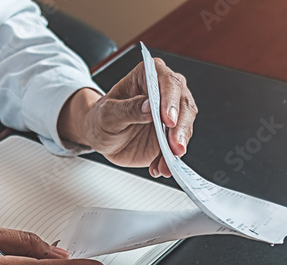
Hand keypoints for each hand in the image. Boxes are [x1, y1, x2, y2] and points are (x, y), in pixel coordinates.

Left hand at [57, 58, 197, 177]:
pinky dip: (170, 160)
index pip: (167, 82)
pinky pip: (178, 147)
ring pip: (185, 126)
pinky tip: (159, 167)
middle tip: (174, 147)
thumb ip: (127, 109)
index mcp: (147, 76)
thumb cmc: (101, 119)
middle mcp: (164, 91)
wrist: (102, 138)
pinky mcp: (171, 134)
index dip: (170, 101)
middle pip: (184, 104)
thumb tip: (148, 106)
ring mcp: (170, 114)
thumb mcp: (107, 114)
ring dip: (177, 147)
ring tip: (163, 164)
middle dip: (180, 128)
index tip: (168, 120)